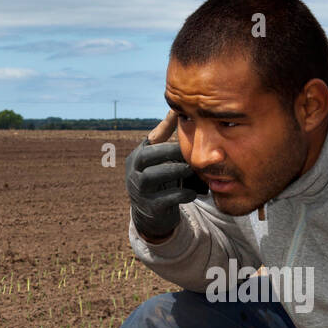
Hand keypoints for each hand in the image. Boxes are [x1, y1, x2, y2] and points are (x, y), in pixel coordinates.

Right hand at [125, 111, 207, 239]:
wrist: (152, 216)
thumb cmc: (160, 181)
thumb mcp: (159, 161)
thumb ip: (165, 139)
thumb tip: (175, 110)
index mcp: (137, 158)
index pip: (150, 142)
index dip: (165, 130)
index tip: (182, 122)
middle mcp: (133, 172)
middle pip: (146, 156)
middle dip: (168, 151)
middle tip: (188, 151)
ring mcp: (139, 190)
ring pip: (153, 176)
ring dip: (175, 171)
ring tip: (191, 170)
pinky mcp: (150, 207)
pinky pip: (166, 198)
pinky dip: (182, 194)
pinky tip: (194, 192)